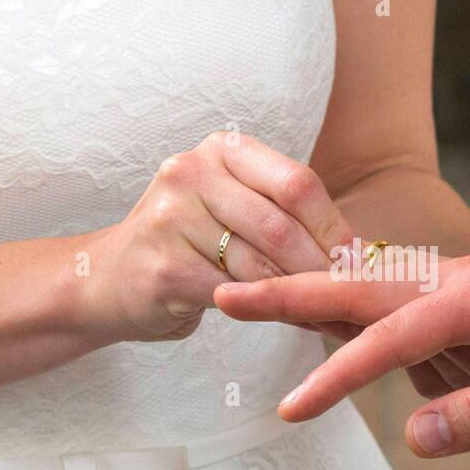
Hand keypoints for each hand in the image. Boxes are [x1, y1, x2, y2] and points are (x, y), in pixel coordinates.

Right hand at [75, 132, 352, 342]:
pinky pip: (235, 295)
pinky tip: (286, 321)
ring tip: (326, 315)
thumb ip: (286, 216)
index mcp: (222, 148)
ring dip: (301, 296)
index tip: (358, 264)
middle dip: (322, 268)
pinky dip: (269, 312)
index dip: (334, 229)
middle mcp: (191, 172)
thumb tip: (360, 255)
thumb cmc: (189, 244)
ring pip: (261, 265)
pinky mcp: (163, 267)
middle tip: (348, 298)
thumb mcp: (233, 207)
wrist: (109, 280)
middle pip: (282, 225)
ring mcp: (170, 217)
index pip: (297, 184)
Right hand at [214, 252, 469, 456]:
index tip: (291, 407)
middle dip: (297, 292)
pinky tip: (431, 355)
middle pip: (369, 285)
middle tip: (228, 295)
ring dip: (357, 324)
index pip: (397, 333)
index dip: (341, 374)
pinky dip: (400, 338)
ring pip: (394, 305)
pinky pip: (424, 320)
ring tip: (349, 331)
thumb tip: (414, 437)